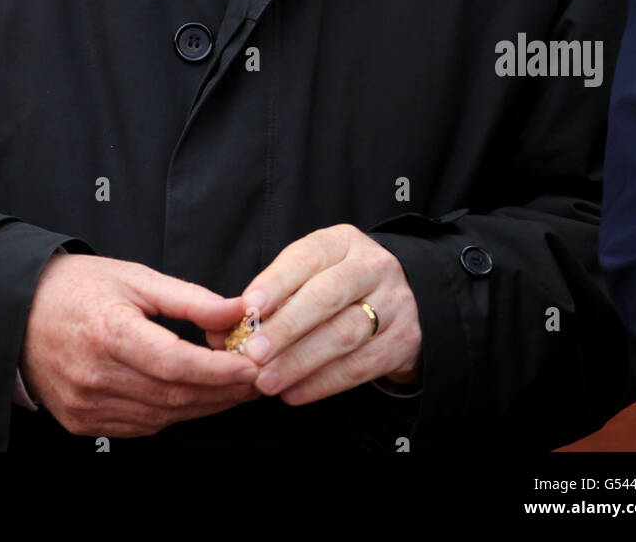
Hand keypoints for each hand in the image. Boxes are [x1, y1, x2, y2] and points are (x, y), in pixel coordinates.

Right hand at [20, 254, 261, 436]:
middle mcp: (95, 374)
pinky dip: (174, 414)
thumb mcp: (135, 277)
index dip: (219, 370)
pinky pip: (141, 427)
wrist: (20, 312)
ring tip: (235, 388)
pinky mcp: (82, 422)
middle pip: (173, 395)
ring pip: (162, 417)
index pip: (175, 363)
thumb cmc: (77, 288)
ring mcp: (86, 405)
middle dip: (223, 391)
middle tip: (258, 378)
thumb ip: (189, 299)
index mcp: (108, 331)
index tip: (252, 366)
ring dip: (205, 406)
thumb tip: (236, 311)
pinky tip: (194, 398)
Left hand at [206, 224, 421, 404]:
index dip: (276, 282)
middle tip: (253, 352)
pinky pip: (360, 366)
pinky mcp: (403, 341)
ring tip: (266, 380)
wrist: (407, 301)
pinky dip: (323, 382)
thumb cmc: (341, 286)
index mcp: (344, 242)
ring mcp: (394, 304)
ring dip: (300, 361)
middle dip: (286, 326)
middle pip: (327, 295)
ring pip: (344, 334)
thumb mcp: (316, 272)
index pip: (307, 257)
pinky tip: (294, 392)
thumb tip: (228, 325)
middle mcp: (373, 267)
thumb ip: (279, 293)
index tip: (248, 306)